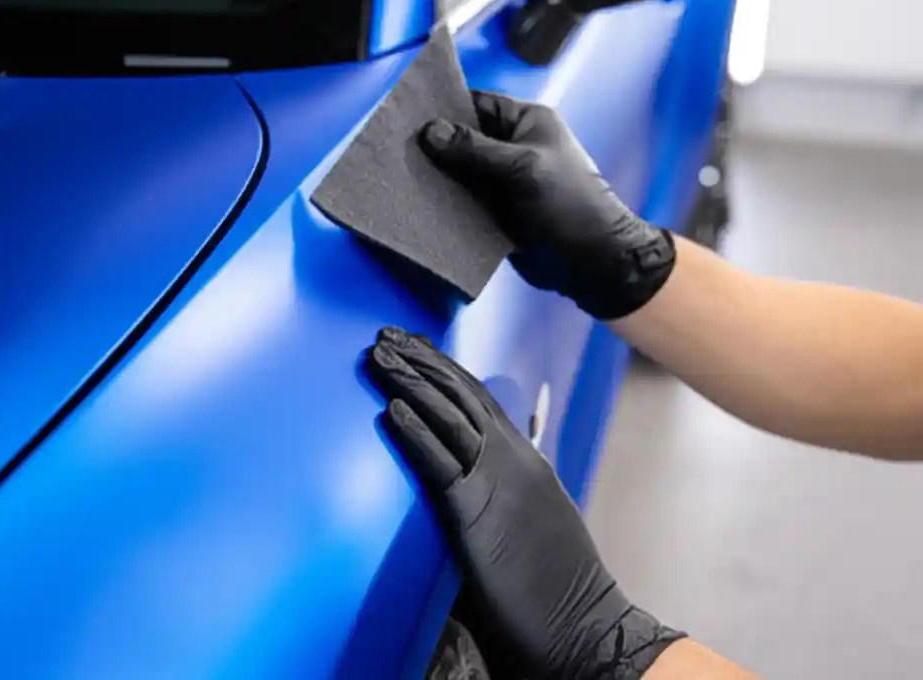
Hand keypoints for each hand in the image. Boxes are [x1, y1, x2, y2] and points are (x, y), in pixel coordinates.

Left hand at [364, 326, 683, 678]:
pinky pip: (439, 461)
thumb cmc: (554, 587)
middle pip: (459, 393)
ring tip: (378, 356)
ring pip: (448, 415)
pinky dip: (414, 431)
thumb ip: (503, 493)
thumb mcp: (531, 524)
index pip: (478, 399)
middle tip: (384, 335)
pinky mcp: (477, 512)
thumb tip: (475, 478)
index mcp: (525, 460)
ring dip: (409, 381)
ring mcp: (499, 481)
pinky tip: (391, 409)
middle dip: (419, 360)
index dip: (443, 368)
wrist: (585, 627)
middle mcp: (514, 459)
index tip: (415, 346)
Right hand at [419, 91, 674, 319]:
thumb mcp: (522, 169)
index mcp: (526, 122)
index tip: (407, 116)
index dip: (445, 108)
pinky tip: (416, 203)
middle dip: (434, 145)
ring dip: (435, 177)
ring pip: (459, 171)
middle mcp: (512, 146)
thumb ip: (474, 150)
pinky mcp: (494, 210)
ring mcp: (502, 180)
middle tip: (394, 149)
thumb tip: (429, 131)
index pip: (477, 103)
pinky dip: (444, 202)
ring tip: (398, 176)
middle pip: (463, 138)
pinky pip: (462, 199)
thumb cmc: (568, 205)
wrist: (591, 262)